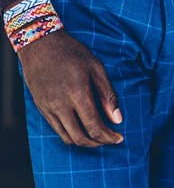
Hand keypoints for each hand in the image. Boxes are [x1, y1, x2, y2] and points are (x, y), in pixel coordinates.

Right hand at [18, 29, 122, 146]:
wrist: (41, 45)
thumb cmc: (71, 53)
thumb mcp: (96, 67)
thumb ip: (108, 94)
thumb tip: (118, 118)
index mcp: (78, 94)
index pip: (94, 126)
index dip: (108, 137)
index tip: (119, 138)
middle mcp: (61, 105)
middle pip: (81, 138)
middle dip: (98, 143)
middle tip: (110, 139)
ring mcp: (49, 108)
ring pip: (67, 137)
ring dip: (84, 142)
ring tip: (98, 137)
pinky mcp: (41, 109)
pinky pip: (57, 130)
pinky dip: (71, 135)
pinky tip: (81, 128)